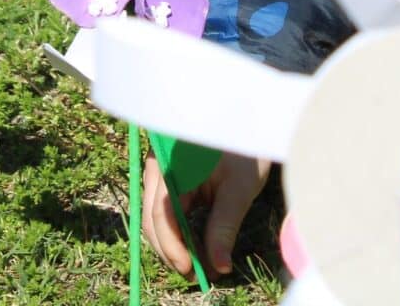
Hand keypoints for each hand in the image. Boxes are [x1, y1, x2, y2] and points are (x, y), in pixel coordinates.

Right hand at [144, 151, 272, 277]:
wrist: (246, 123)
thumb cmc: (243, 149)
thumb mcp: (238, 189)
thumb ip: (224, 227)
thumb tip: (220, 266)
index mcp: (170, 164)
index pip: (161, 214)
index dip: (172, 247)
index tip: (191, 269)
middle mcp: (157, 168)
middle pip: (152, 220)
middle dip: (171, 251)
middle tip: (196, 276)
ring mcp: (159, 173)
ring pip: (156, 218)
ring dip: (173, 244)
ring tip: (200, 266)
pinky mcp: (167, 179)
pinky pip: (164, 211)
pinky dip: (178, 231)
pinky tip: (196, 246)